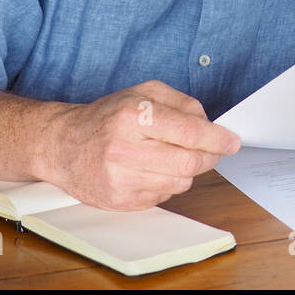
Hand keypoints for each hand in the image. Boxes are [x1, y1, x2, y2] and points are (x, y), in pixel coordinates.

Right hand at [39, 79, 239, 209]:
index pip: (190, 133)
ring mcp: (120, 179)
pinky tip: (152, 170)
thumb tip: (211, 124)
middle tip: (211, 151)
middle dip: (209, 157)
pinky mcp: (119, 201)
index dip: (217, 139)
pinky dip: (167, 184)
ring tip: (171, 156)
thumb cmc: (107, 116)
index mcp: (133, 116)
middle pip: (190, 164)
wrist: (62, 145)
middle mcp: (124, 149)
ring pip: (180, 184)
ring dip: (187, 171)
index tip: (232, 141)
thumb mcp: (144, 92)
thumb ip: (182, 103)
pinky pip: (163, 197)